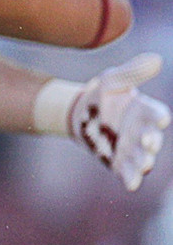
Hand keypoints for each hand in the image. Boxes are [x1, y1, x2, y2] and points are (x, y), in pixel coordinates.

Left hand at [71, 53, 170, 190]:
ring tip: (145, 166)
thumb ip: (132, 72)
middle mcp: (142, 131)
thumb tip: (156, 59)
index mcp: (144, 111)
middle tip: (148, 142)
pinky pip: (127, 171)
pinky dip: (130, 178)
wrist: (83, 115)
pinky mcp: (119, 161)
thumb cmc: (104, 96)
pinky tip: (131, 185)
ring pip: (142, 157)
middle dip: (151, 141)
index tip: (161, 117)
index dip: (157, 116)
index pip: (154, 113)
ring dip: (144, 162)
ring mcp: (131, 148)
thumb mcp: (114, 81)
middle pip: (151, 138)